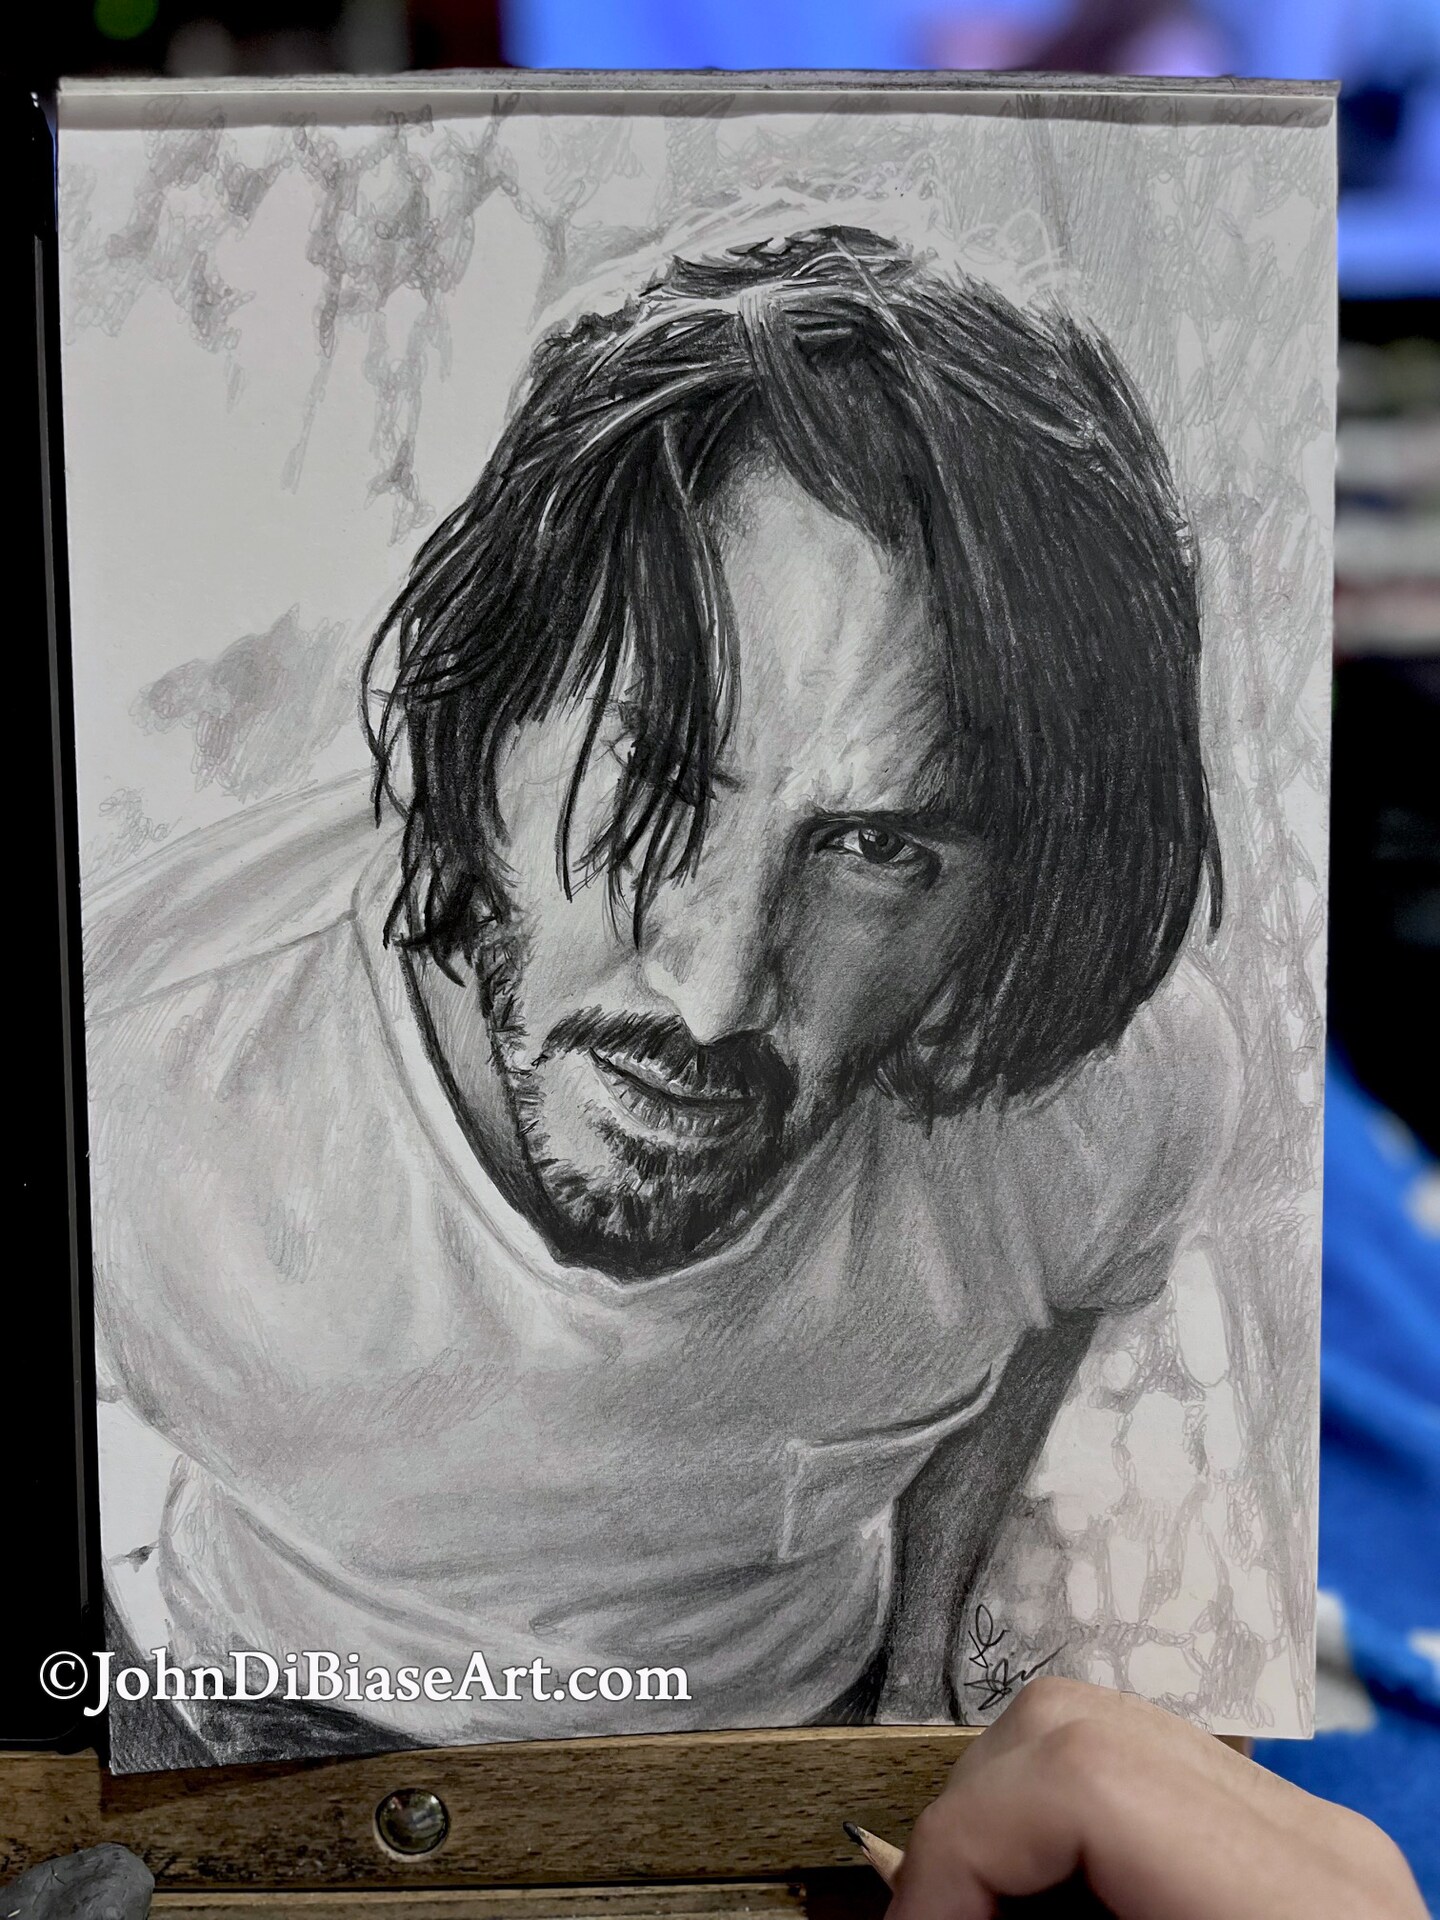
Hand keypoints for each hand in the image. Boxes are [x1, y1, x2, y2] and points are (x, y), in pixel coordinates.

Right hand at [885, 1676, 1424, 1919]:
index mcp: (1299, 1907)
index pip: (1080, 1777)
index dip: (961, 1848)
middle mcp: (1315, 1841)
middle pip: (1072, 1729)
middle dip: (971, 1829)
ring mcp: (1308, 1835)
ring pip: (1095, 1734)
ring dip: (1009, 1827)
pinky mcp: (1289, 1855)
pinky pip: (1138, 1785)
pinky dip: (1064, 1843)